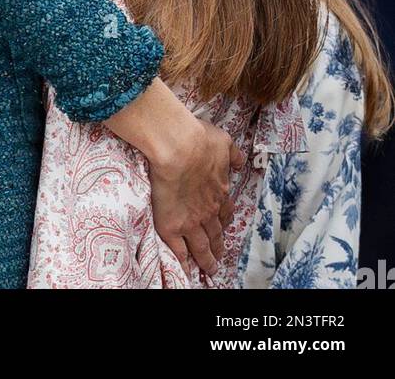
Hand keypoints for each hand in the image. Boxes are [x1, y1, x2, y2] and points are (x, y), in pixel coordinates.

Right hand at [106, 78, 244, 276]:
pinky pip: (179, 251)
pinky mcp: (172, 227)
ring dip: (206, 260)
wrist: (179, 147)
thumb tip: (240, 162)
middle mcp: (208, 211)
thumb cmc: (200, 140)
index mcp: (220, 192)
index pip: (225, 212)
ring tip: (209, 269)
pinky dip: (183, 262)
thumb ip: (233, 154)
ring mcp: (191, 222)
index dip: (225, 220)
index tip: (225, 226)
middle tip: (220, 256)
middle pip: (215, 234)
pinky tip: (185, 271)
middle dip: (218, 246)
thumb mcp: (224, 142)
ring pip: (201, 247)